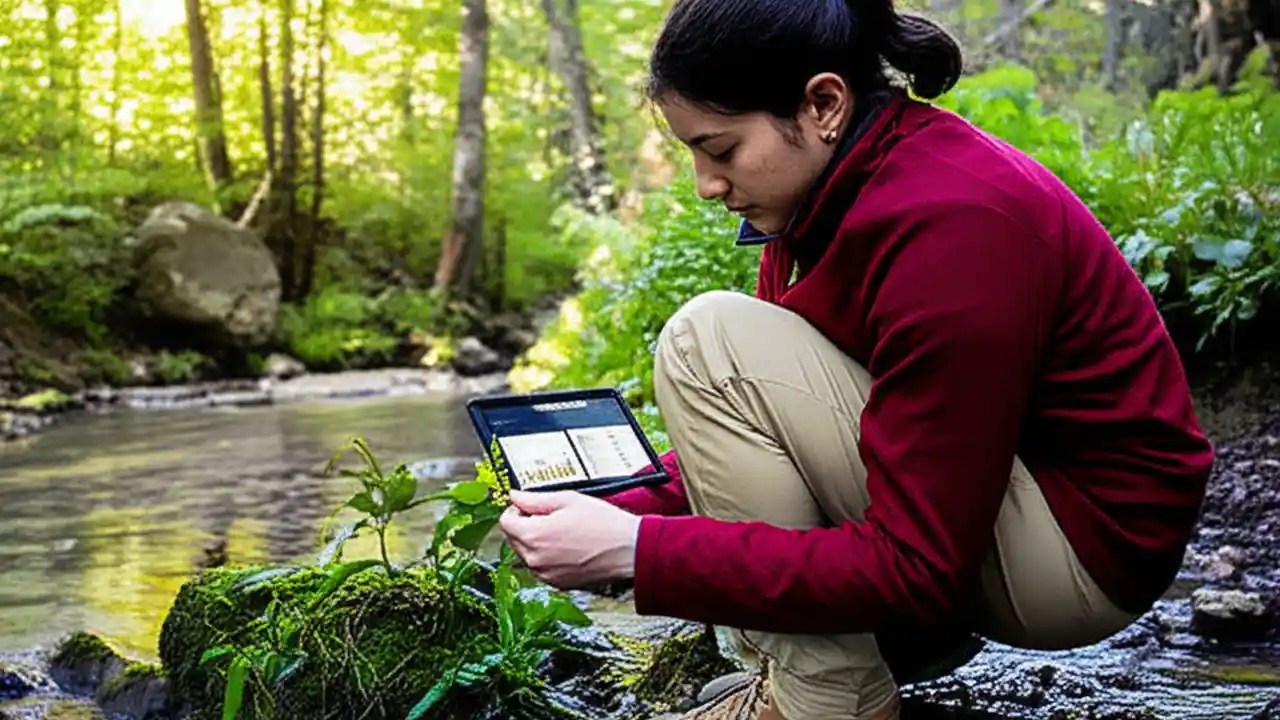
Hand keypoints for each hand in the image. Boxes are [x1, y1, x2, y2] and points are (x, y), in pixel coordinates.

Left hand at [498, 490, 640, 589]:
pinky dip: (546, 557)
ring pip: (526, 555)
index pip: (505, 522)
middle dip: (524, 525)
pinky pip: (541, 568)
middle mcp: (534, 559)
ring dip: (534, 542)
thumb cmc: (603, 524)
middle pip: (513, 539)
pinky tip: (567, 547)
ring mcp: (545, 574)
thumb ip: (534, 498)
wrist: (629, 550)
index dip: (515, 510)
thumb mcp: (567, 500)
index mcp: (533, 536)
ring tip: (561, 531)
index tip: (528, 506)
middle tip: (547, 516)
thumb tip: (515, 496)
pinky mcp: (558, 584)